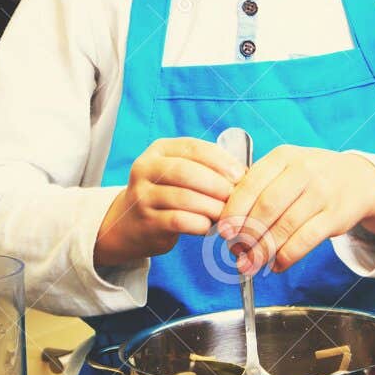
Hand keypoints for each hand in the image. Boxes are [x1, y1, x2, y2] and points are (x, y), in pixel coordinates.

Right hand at [94, 137, 241, 265]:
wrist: (130, 224)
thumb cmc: (167, 194)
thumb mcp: (179, 172)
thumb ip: (206, 168)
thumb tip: (244, 174)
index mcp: (159, 150)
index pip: (192, 148)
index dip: (220, 160)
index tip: (240, 174)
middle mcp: (146, 169)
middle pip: (185, 171)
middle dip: (215, 183)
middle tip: (234, 196)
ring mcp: (143, 196)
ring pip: (183, 197)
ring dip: (211, 206)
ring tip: (225, 213)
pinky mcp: (147, 222)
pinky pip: (179, 221)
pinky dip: (199, 224)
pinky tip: (208, 226)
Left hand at [216, 145, 374, 274]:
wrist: (357, 179)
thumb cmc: (310, 178)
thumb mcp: (284, 169)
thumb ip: (257, 189)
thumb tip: (228, 226)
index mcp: (282, 157)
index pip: (250, 186)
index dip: (234, 212)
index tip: (224, 232)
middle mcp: (303, 171)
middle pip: (266, 208)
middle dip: (247, 235)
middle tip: (237, 252)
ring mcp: (321, 192)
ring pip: (285, 227)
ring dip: (264, 251)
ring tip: (252, 264)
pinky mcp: (335, 215)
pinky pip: (305, 240)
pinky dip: (287, 257)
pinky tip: (277, 264)